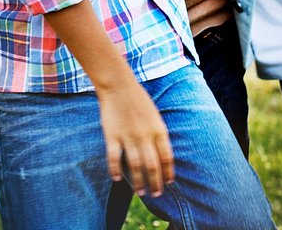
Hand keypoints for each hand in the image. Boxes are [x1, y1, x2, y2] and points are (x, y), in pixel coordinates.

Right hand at [96, 78, 173, 197]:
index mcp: (158, 129)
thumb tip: (159, 154)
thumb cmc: (138, 100)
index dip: (168, 171)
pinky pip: (114, 158)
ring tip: (140, 192)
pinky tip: (117, 179)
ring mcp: (129, 136)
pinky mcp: (113, 136)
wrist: (119, 86)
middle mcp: (145, 135)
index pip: (167, 156)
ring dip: (138, 181)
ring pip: (135, 165)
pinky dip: (115, 170)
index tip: (169, 182)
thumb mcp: (154, 116)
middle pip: (152, 165)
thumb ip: (156, 134)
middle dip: (155, 182)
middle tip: (156, 194)